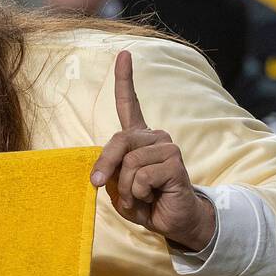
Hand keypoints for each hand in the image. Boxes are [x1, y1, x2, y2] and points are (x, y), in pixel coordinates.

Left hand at [90, 50, 215, 251]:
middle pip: (119, 141)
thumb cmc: (144, 201)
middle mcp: (155, 137)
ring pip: (130, 164)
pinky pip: (142, 176)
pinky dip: (139, 193)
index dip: (125, 79)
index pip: (129, 103)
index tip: (124, 54)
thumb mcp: (118, 186)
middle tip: (100, 185)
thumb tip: (100, 174)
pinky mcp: (175, 162)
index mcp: (139, 139)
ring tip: (140, 196)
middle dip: (106, 167)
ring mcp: (167, 147)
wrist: (170, 221)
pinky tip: (152, 196)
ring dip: (128, 189)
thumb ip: (110, 172)